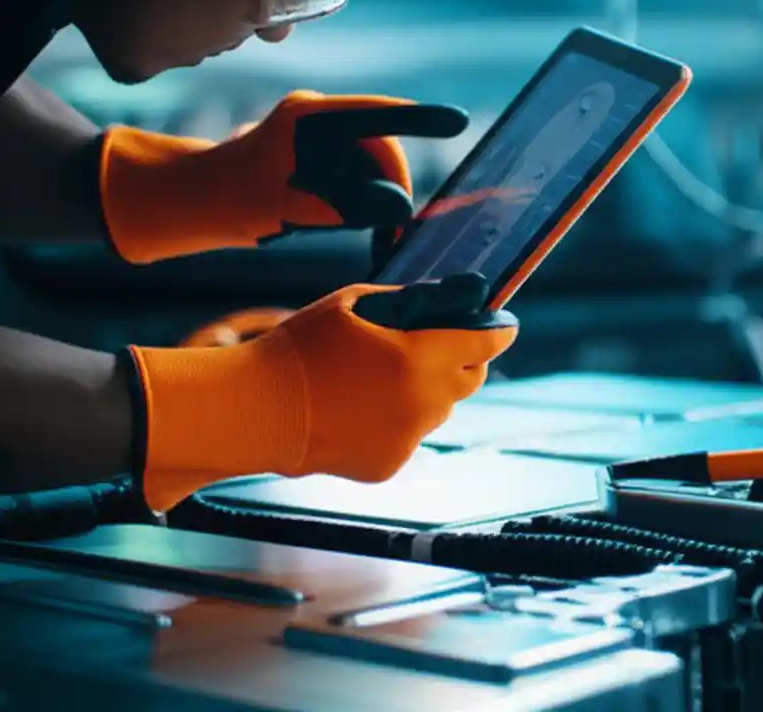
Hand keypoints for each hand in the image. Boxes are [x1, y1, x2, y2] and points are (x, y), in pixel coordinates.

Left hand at [100, 90, 469, 263]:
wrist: (198, 204)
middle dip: (397, 187)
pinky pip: (361, 178)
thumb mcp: (293, 207)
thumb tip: (400, 209)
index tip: (457, 122)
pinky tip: (371, 234)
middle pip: (381, 147)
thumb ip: (348, 206)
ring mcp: (323, 139)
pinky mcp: (324, 159)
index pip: (377, 114)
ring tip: (382, 241)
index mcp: (311, 117)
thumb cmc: (235, 201)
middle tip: (401, 232)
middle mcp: (322, 121)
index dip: (420, 120)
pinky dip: (368, 205)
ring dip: (384, 204)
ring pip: (374, 168)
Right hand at [124, 273, 516, 511]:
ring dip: (424, 392)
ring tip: (376, 380)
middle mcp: (424, 402)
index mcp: (421, 357)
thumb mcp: (354, 304)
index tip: (504, 326)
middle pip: (471, 379)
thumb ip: (411, 301)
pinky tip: (358, 410)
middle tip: (438, 348)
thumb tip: (451, 298)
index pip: (484, 343)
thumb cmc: (302, 346)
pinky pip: (408, 436)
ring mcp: (409, 438)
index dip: (498, 332)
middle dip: (463, 360)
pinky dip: (395, 422)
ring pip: (437, 409)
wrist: (258, 408)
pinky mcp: (390, 464)